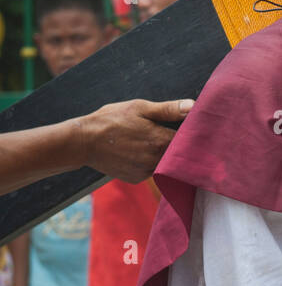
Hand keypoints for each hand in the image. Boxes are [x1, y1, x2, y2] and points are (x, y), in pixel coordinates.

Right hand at [74, 97, 193, 182]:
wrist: (83, 142)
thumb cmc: (111, 120)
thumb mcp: (139, 108)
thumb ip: (168, 109)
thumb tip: (193, 106)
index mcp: (160, 141)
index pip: (189, 141)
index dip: (192, 133)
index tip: (191, 126)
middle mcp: (156, 161)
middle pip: (178, 154)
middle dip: (179, 144)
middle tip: (169, 130)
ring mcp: (145, 172)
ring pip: (165, 164)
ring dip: (164, 154)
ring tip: (150, 139)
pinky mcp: (136, 179)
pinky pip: (152, 170)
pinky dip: (150, 162)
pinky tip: (139, 150)